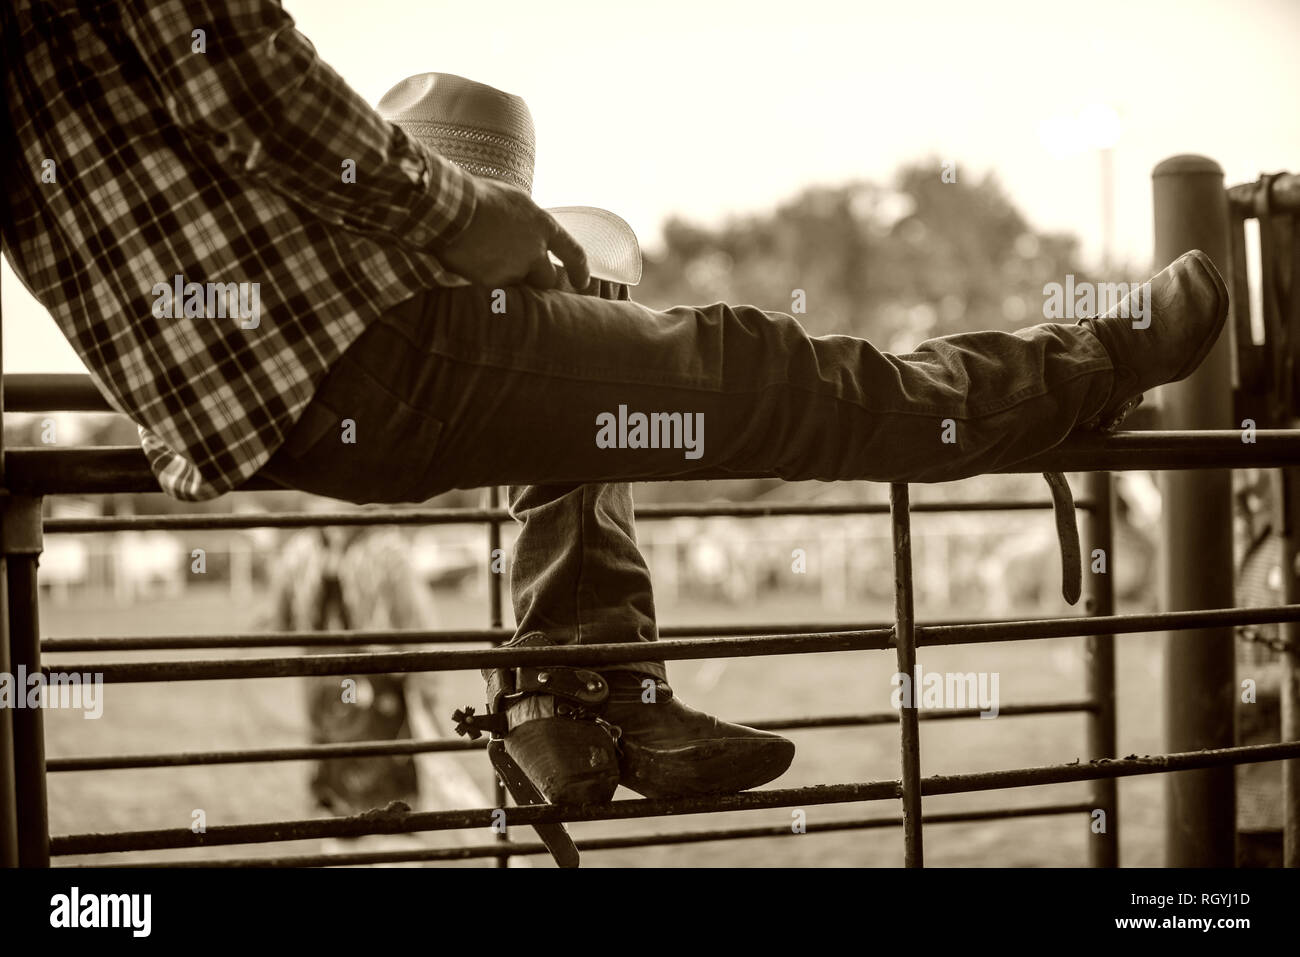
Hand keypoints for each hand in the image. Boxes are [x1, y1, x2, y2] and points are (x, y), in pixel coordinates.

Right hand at [435, 177, 589, 289]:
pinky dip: (486, 282)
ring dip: (507, 277)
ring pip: (518, 285)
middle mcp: (534, 251)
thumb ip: (526, 221)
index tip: (582, 282)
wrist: (451, 210)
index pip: (573, 252)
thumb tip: (527, 230)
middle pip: (546, 279)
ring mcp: (514, 269)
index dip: (579, 269)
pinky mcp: (492, 283)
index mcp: (543, 226)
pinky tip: (470, 266)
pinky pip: (494, 289)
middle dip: (535, 277)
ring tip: (484, 259)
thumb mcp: (513, 200)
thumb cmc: (477, 197)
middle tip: (517, 270)